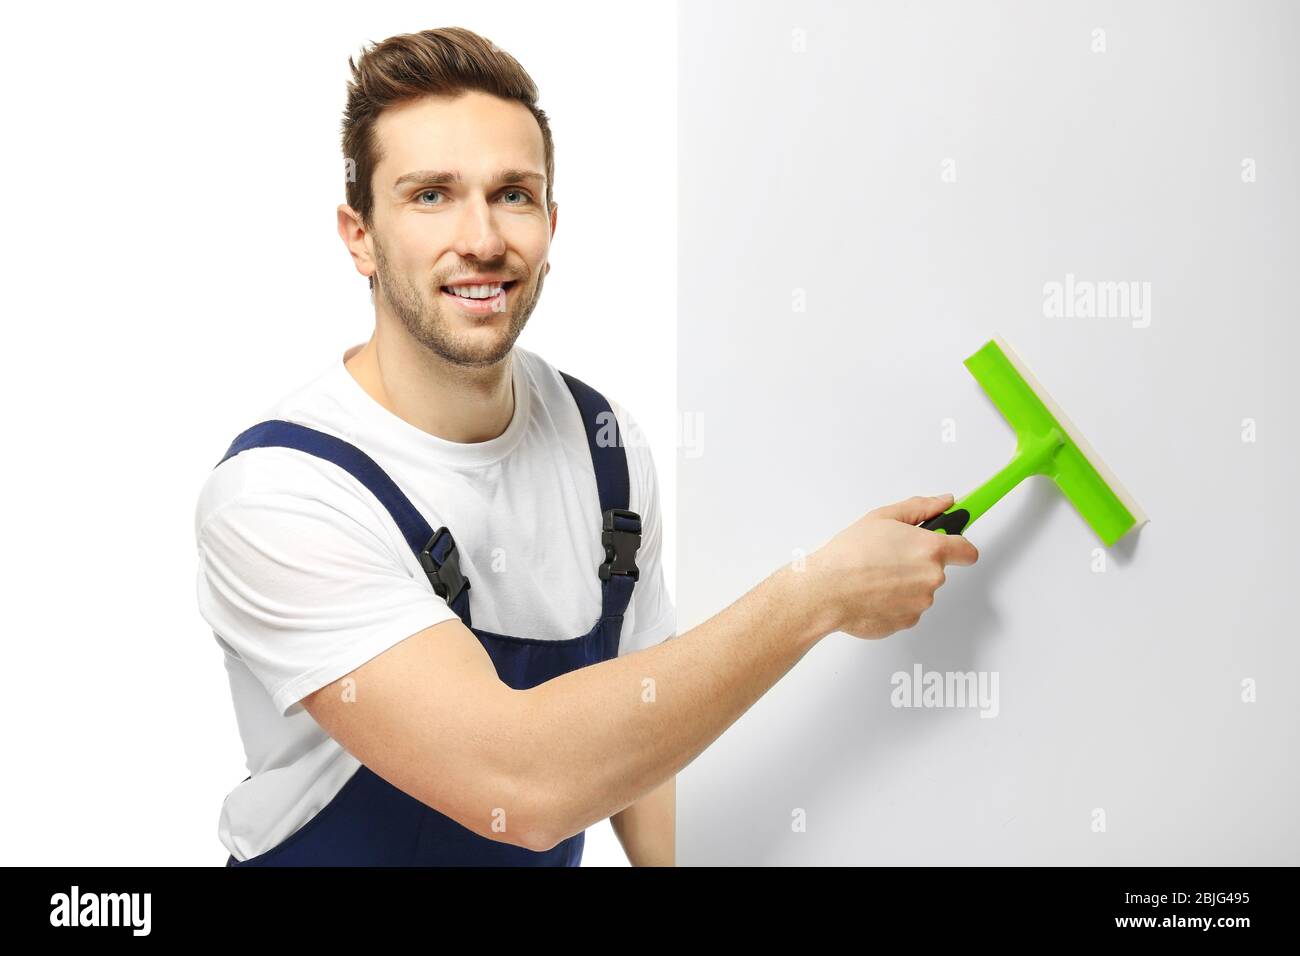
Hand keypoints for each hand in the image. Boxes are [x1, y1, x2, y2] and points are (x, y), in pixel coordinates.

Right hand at [804, 494, 979, 639]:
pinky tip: (873, 593)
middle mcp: (931, 578)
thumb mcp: (883, 517)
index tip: (955, 543)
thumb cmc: (848, 555)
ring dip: (905, 584)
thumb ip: (921, 508)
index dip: (960, 545)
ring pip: (920, 590)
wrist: (826, 591)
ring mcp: (921, 603)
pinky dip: (894, 602)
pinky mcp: (907, 622)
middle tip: (890, 557)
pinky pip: (907, 609)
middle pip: (937, 569)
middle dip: (918, 563)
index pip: (967, 550)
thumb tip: (944, 503)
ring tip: (875, 576)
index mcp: (930, 549)